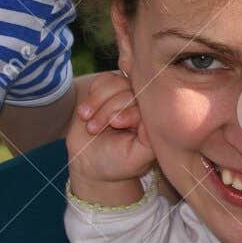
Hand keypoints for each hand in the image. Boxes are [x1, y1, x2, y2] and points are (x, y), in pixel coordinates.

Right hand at [66, 71, 152, 205]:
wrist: (90, 162)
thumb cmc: (117, 162)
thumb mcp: (136, 156)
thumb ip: (149, 139)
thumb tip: (151, 116)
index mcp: (156, 118)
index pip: (147, 102)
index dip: (129, 110)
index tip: (115, 123)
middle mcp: (144, 103)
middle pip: (130, 90)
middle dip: (109, 108)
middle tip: (94, 129)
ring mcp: (127, 93)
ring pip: (116, 82)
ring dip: (97, 102)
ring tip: (89, 124)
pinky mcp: (110, 88)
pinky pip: (104, 80)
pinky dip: (92, 95)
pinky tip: (86, 113)